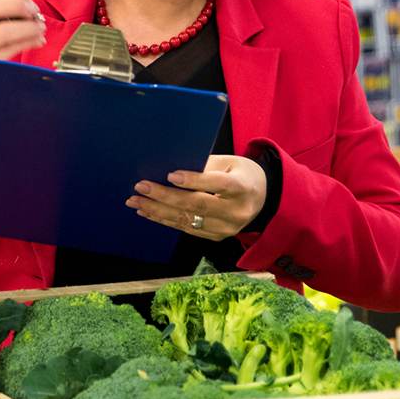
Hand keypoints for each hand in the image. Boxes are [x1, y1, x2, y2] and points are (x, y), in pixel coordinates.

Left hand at [126, 155, 266, 241]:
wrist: (263, 198)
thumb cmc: (242, 174)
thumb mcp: (230, 162)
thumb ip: (205, 165)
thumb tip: (171, 168)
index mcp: (242, 187)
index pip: (217, 184)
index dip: (194, 180)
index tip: (170, 175)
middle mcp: (236, 211)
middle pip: (197, 205)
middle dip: (165, 197)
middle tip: (141, 188)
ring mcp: (227, 227)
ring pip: (188, 220)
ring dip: (158, 211)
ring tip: (136, 201)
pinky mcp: (217, 236)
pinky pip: (187, 229)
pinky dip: (165, 220)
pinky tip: (148, 211)